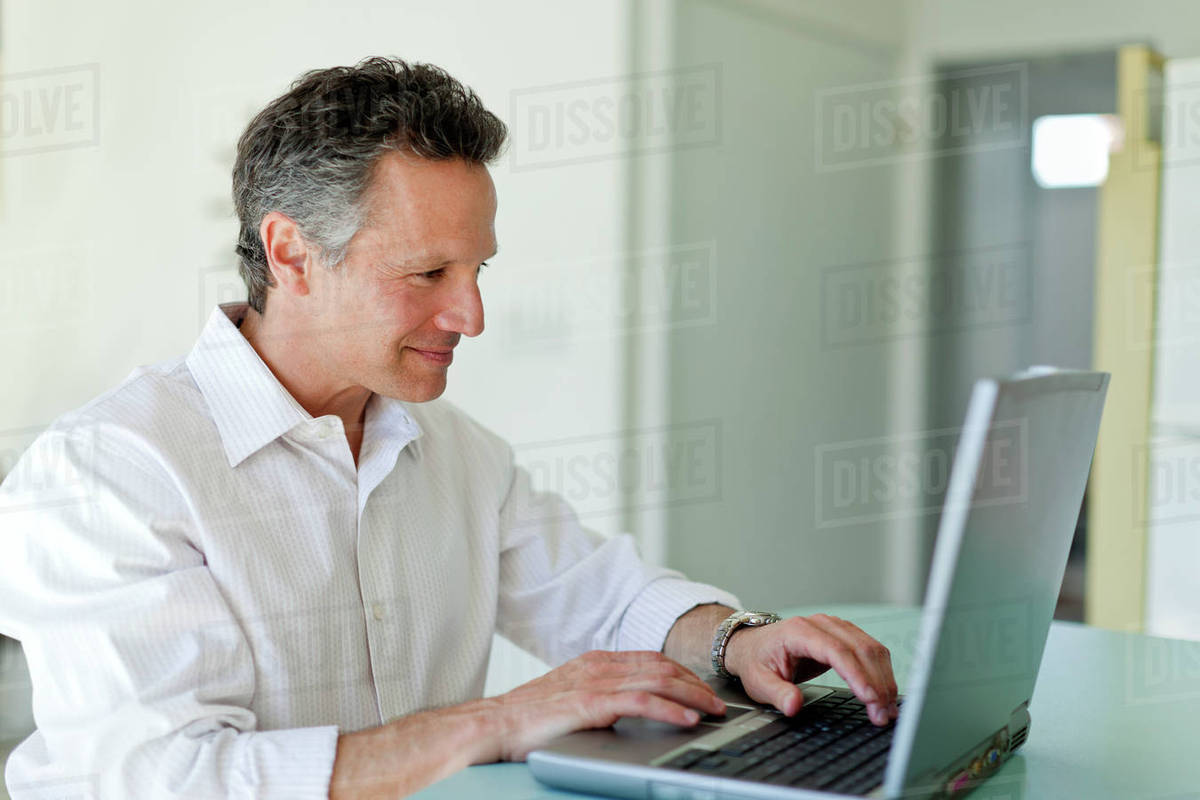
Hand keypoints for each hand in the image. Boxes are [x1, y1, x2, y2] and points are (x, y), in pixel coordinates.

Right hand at [481, 649, 727, 761]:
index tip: (702, 688)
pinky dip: (670, 709)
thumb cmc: (526, 718)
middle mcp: (599, 666)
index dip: (682, 672)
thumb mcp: (569, 699)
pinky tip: (688, 719)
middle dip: (695, 683)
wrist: (492, 724)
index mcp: (595, 662)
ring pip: (658, 681)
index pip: (650, 660)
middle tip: (718, 702)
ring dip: (693, 695)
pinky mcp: (591, 704)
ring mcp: (595, 682)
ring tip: (714, 711)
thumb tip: (627, 709)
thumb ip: (598, 697)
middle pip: (661, 667)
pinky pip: (641, 703)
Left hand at [723, 613, 898, 725]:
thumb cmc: (756, 660)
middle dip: (876, 684)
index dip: (857, 674)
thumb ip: (777, 693)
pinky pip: (871, 651)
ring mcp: (835, 627)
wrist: (753, 644)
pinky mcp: (844, 636)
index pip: (836, 651)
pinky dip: (881, 673)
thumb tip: (793, 705)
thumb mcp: (758, 681)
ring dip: (883, 679)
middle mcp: (821, 624)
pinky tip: (885, 694)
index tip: (870, 698)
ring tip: (888, 710)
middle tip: (883, 715)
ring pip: (871, 649)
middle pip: (860, 649)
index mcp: (799, 632)